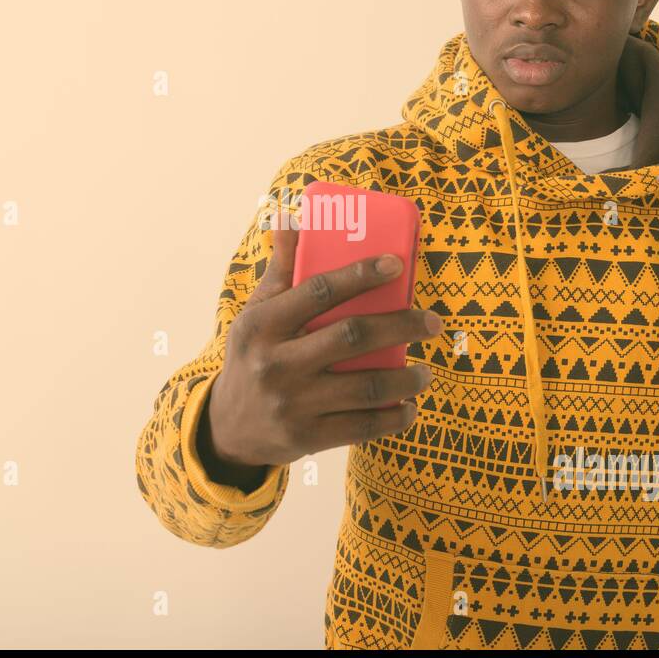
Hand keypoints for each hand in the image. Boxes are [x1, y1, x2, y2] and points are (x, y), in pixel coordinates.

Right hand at [206, 225, 442, 469]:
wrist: (226, 428)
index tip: (396, 264)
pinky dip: (393, 418)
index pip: (318, 290)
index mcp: (262, 325)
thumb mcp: (254, 313)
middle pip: (352, 337)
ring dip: (406, 379)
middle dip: (401, 326)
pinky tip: (408, 407)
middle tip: (432, 322)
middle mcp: (275, 363)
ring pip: (365, 387)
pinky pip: (361, 427)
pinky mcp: (306, 437)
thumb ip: (280, 270)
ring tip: (426, 372)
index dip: (361, 274)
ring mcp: (292, 403)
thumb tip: (292, 220)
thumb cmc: (252, 356)